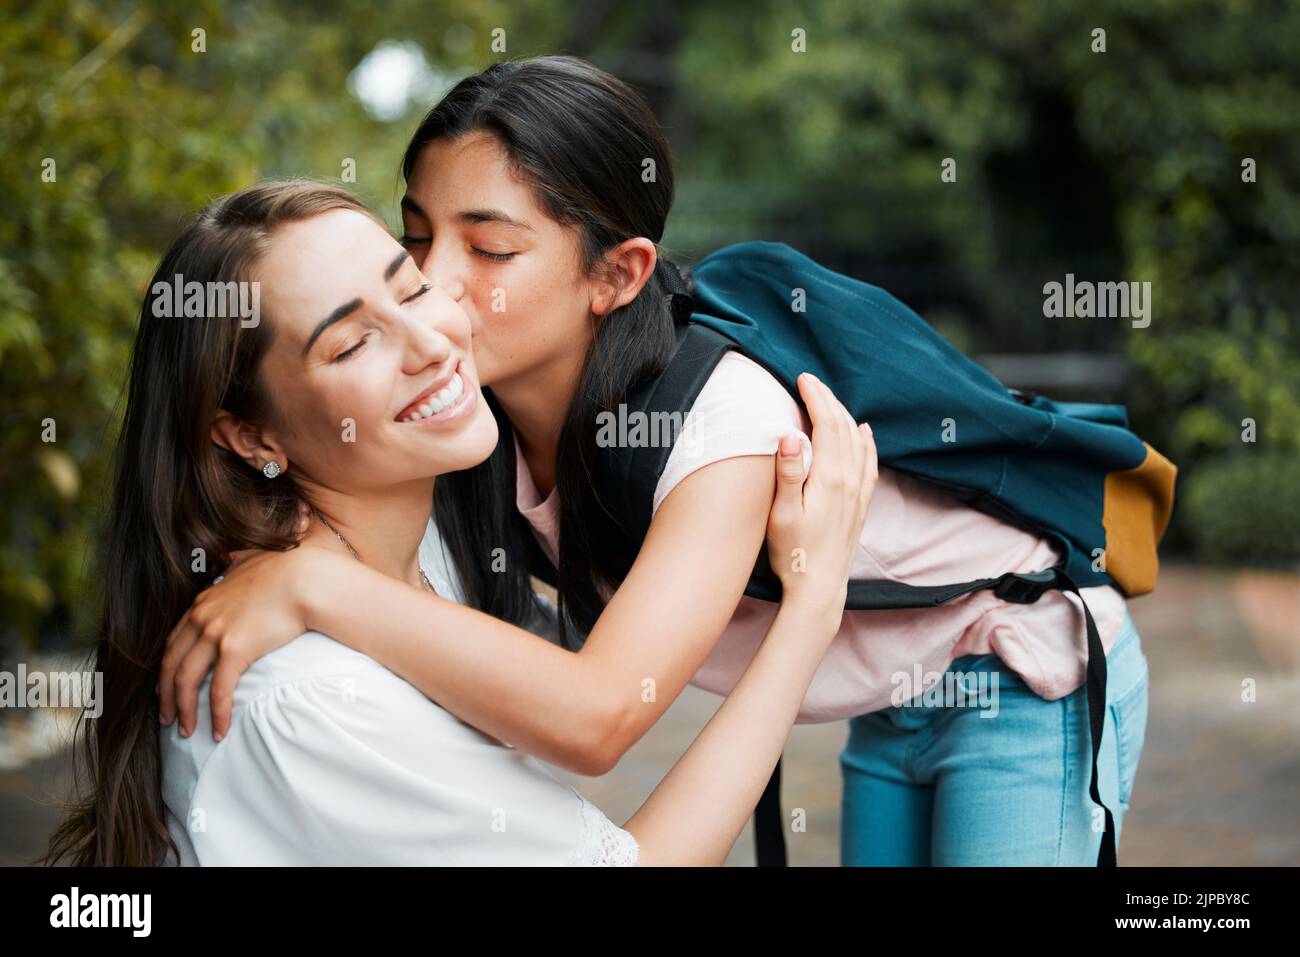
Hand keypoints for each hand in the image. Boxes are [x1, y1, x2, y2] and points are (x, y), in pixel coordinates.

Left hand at [158, 527, 337, 741]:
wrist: (305, 576)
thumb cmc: (286, 568)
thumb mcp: (250, 559)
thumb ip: (236, 562)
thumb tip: (235, 557)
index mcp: (203, 602)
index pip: (173, 642)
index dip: (167, 668)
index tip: (166, 688)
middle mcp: (201, 618)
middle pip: (171, 666)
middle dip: (165, 697)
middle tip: (167, 718)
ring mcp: (215, 634)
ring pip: (185, 683)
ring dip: (183, 711)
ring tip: (186, 733)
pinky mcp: (235, 650)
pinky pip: (219, 691)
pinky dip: (216, 714)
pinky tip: (219, 732)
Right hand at [766, 372, 876, 617]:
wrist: (819, 588)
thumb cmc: (793, 554)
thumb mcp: (782, 514)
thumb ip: (787, 473)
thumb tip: (789, 435)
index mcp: (829, 479)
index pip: (826, 425)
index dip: (816, 397)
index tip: (803, 379)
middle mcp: (849, 481)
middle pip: (844, 427)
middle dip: (828, 399)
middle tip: (811, 381)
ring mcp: (859, 492)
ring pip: (858, 441)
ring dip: (845, 415)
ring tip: (829, 400)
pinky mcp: (861, 504)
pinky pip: (870, 462)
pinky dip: (866, 441)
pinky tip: (863, 432)